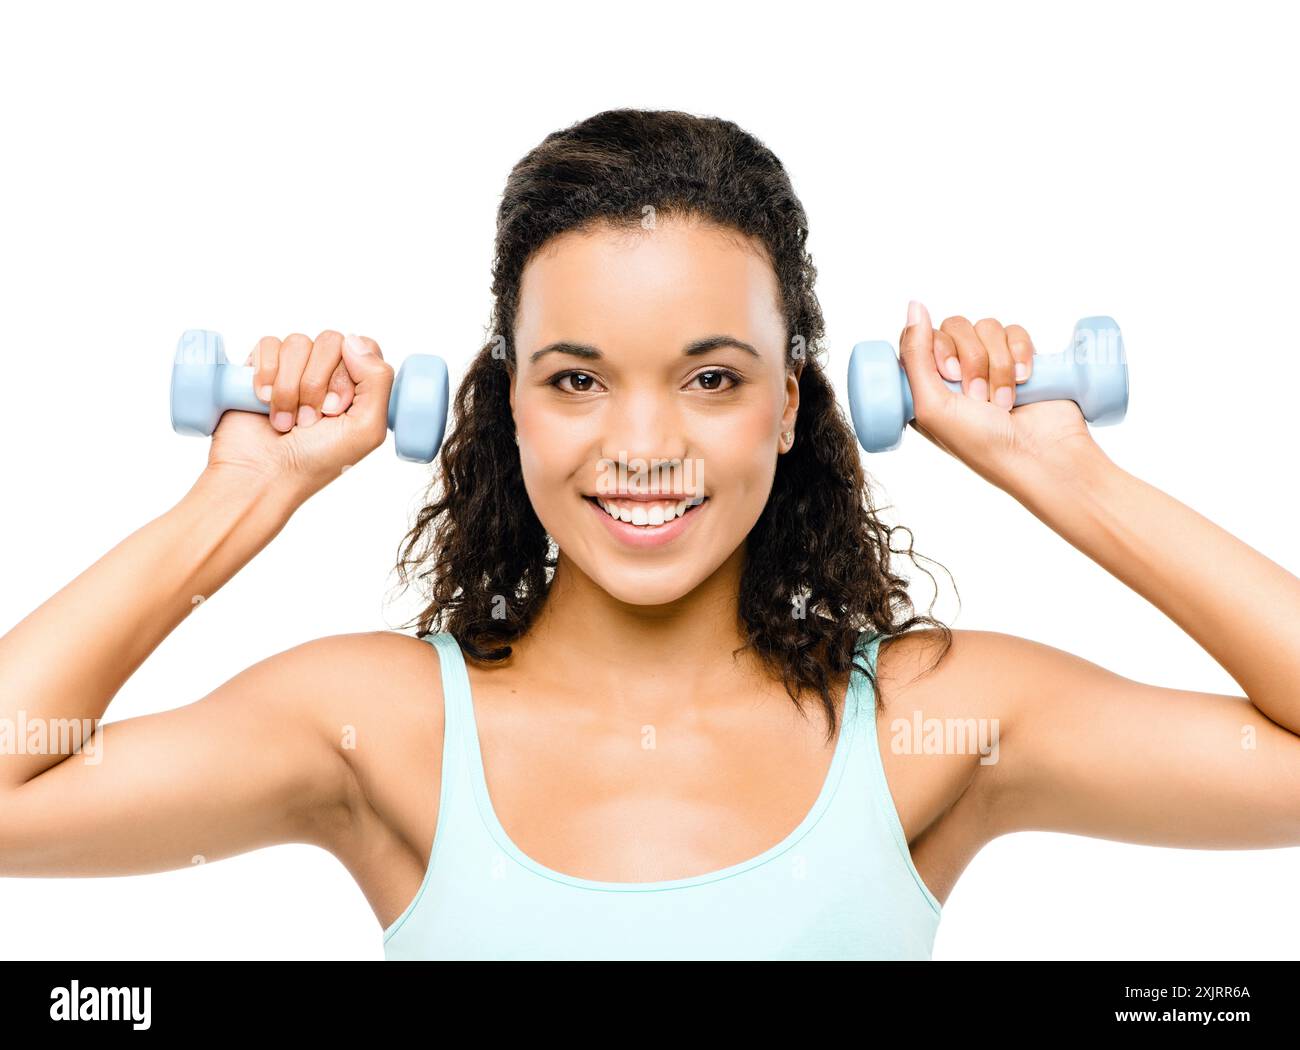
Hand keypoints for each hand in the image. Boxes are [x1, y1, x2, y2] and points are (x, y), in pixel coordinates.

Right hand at [205, 330, 393, 498]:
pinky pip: (268, 344)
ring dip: (290, 388)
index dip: (349, 374)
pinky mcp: (261, 367)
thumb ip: (378, 380)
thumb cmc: (316, 461)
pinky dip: (266, 375)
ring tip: (286, 421)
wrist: (262, 475)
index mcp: (358, 386)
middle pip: (331, 341)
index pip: (364, 347)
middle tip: (309, 421)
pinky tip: (263, 402)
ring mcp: (293, 368)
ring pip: (298, 343)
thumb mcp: (367, 429)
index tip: (336, 409)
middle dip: (317, 384)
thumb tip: (354, 341)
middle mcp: (327, 373)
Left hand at [898, 301, 1102, 487]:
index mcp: (927, 386)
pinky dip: (1021, 354)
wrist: (1041, 454)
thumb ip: (916, 355)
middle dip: (972, 360)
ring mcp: (990, 363)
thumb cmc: (981, 443)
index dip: (938, 349)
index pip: (922, 337)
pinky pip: (1015, 332)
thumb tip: (913, 306)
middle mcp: (957, 372)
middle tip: (979, 397)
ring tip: (1004, 401)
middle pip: (955, 326)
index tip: (950, 376)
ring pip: (986, 327)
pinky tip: (1024, 380)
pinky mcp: (1021, 358)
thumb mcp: (932, 406)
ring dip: (998, 364)